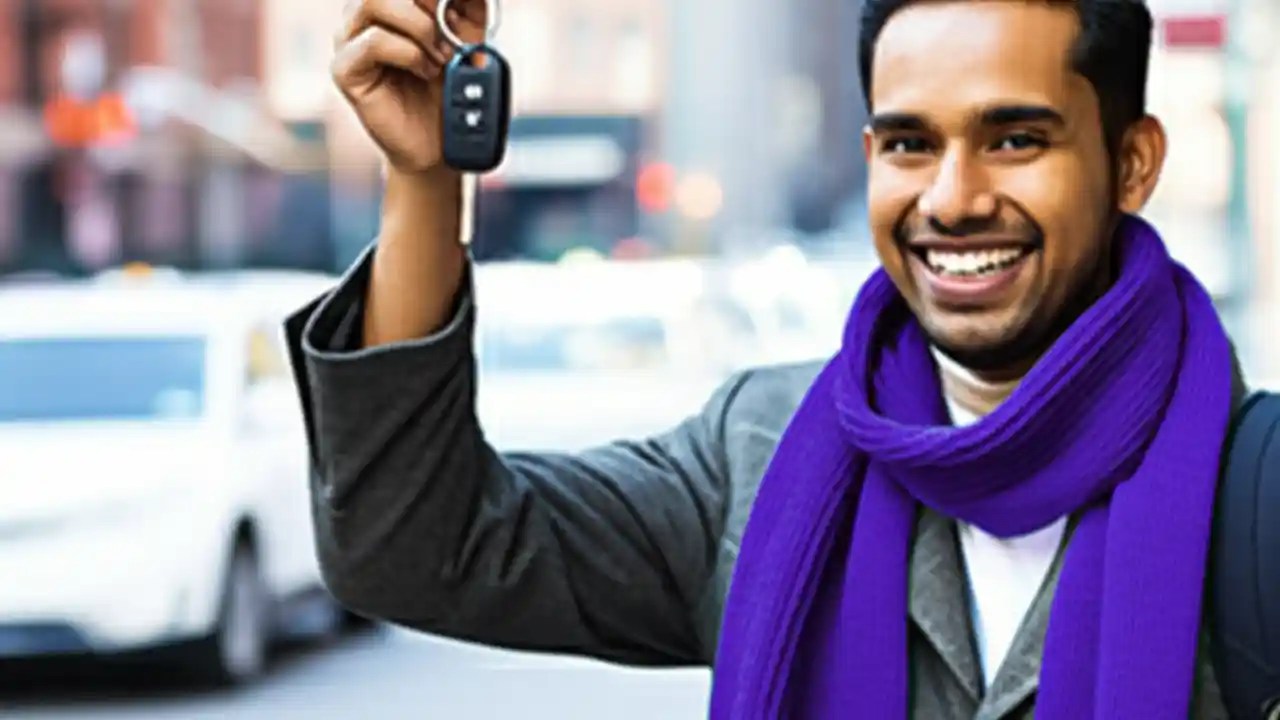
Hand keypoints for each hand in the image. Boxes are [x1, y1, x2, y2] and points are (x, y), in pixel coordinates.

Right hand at [332, 0, 487, 173]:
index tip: (457, 9)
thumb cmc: (452, 86)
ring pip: (374, 2)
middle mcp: (362, 13)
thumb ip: (468, 5)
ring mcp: (348, 38)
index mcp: (390, 3)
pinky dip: (409, 53)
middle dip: (428, 2)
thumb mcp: (470, 36)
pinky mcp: (345, 69)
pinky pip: (373, 42)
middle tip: (451, 31)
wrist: (444, 139)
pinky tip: (425, 71)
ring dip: (419, 27)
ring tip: (441, 56)